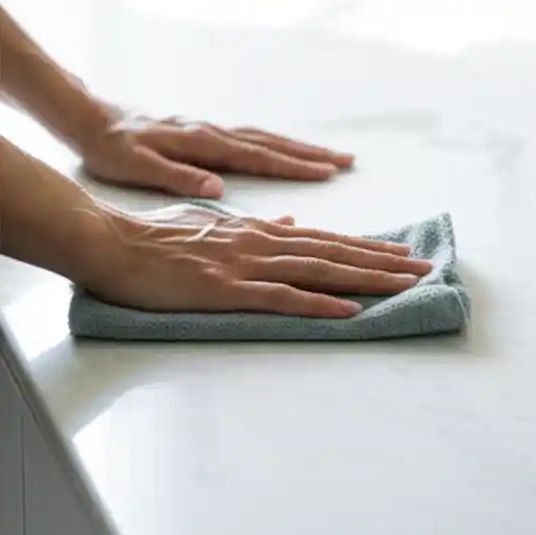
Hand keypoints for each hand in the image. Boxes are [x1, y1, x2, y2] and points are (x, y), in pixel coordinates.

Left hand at [77, 105, 354, 197]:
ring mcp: (212, 131)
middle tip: (347, 162)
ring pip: (265, 139)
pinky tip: (289, 152)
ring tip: (331, 157)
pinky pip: (253, 139)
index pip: (257, 157)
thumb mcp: (136, 167)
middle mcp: (213, 133)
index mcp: (202, 143)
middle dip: (311, 154)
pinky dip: (279, 145)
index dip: (293, 166)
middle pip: (272, 143)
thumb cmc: (110, 148)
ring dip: (300, 148)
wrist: (88, 118)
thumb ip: (178, 177)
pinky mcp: (206, 133)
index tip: (327, 172)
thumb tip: (219, 187)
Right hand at [81, 204, 431, 317]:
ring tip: (405, 284)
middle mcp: (263, 243)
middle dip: (383, 262)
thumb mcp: (213, 225)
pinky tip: (349, 311)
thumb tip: (291, 223)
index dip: (367, 248)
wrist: (110, 241)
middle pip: (335, 253)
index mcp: (260, 232)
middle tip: (424, 269)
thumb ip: (256, 227)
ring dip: (367, 279)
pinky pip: (283, 298)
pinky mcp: (228, 289)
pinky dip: (319, 304)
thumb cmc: (156, 238)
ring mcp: (247, 266)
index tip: (402, 254)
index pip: (325, 240)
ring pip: (320, 271)